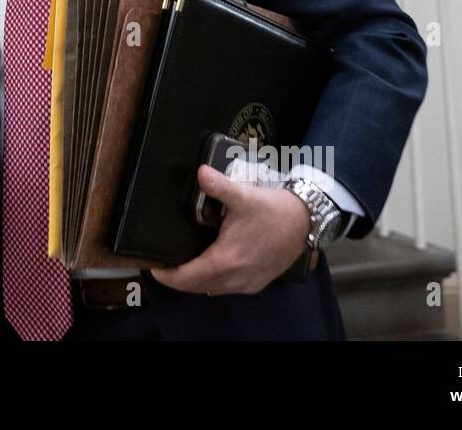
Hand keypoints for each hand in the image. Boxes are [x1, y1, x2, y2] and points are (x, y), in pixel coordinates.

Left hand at [149, 164, 309, 295]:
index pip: (187, 277)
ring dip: (195, 282)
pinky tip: (209, 267)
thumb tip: (200, 172)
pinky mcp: (257, 282)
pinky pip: (227, 289)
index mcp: (226, 260)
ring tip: (182, 265)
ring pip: (212, 289)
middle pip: (196, 287)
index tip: (154, 266)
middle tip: (164, 265)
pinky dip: (213, 282)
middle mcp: (235, 278)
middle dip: (178, 279)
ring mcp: (247, 283)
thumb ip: (218, 186)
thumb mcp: (244, 195)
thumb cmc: (274, 210)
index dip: (167, 275)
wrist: (307, 222)